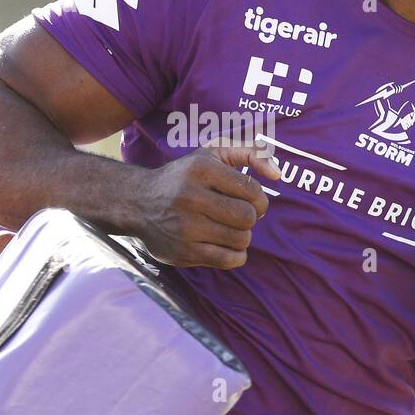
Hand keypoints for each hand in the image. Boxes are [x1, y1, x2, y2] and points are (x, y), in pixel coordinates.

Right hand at [131, 142, 279, 268]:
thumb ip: (250, 153)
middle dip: (250, 218)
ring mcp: (185, 227)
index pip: (252, 191)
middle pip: (247, 218)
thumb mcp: (212, 153)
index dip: (260, 199)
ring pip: (240, 240)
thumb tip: (278, 175)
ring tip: (230, 228)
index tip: (251, 201)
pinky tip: (225, 244)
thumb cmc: (184, 176)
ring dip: (243, 236)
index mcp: (201, 169)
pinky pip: (229, 260)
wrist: (137, 202)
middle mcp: (191, 197)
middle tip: (239, 215)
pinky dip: (235, 255)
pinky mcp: (183, 252)